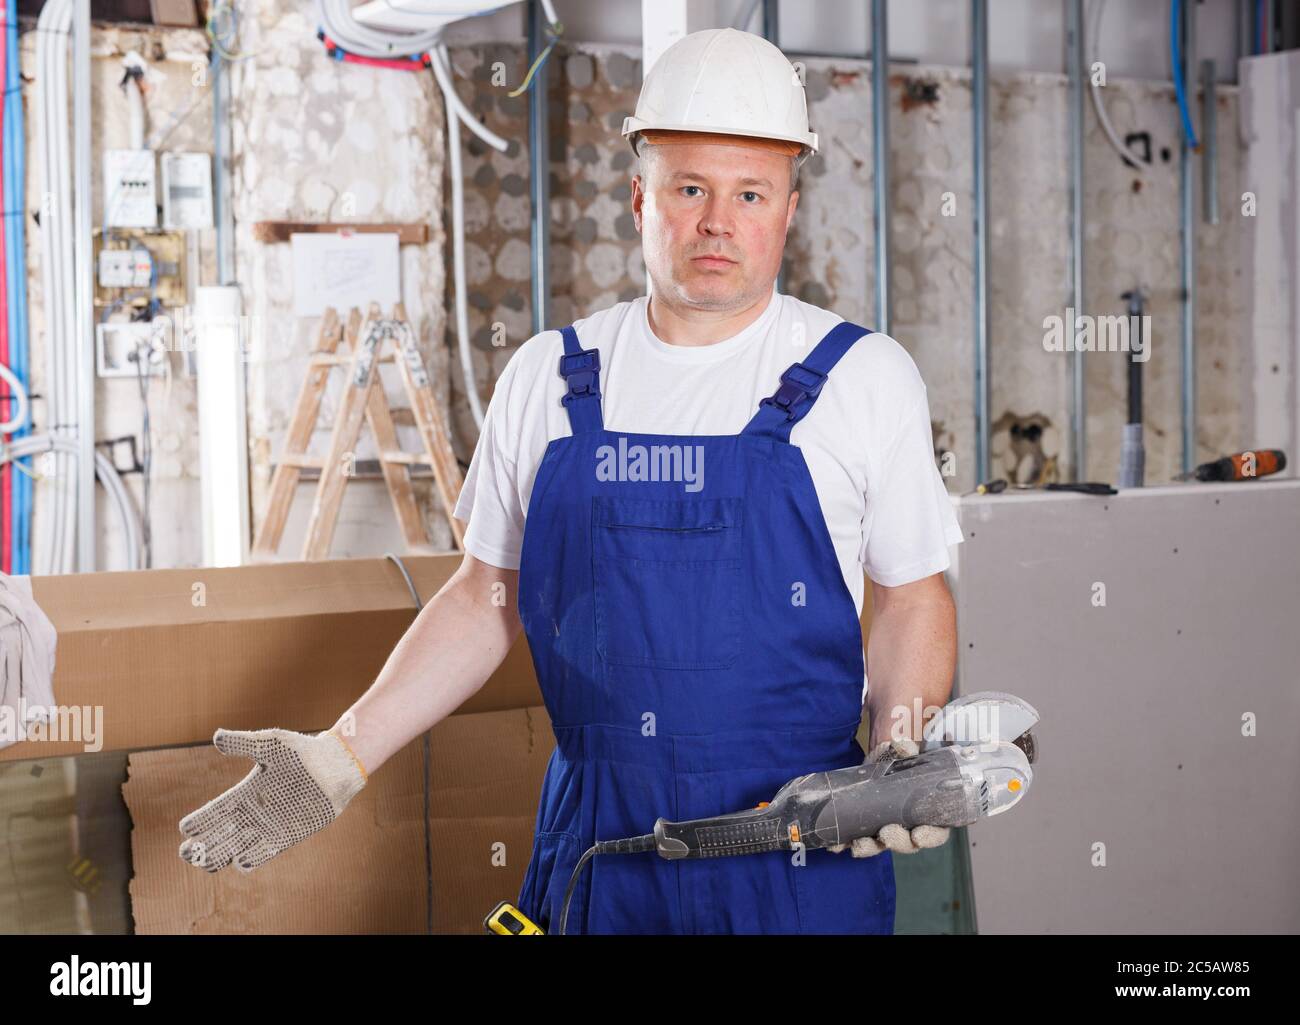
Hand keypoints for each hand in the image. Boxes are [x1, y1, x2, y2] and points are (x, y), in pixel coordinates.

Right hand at [178, 726, 367, 873]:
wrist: (336, 765)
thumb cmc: (303, 751)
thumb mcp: (270, 744)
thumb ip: (244, 743)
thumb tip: (216, 737)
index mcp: (247, 792)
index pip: (217, 810)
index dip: (201, 819)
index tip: (184, 828)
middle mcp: (255, 812)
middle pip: (222, 834)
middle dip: (203, 845)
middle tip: (186, 853)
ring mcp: (270, 826)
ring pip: (238, 847)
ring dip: (222, 855)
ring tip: (205, 862)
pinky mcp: (288, 836)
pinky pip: (266, 852)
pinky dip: (253, 858)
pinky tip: (240, 862)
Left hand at [826, 737, 950, 856]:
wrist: (876, 761)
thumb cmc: (898, 761)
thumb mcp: (903, 753)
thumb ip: (906, 750)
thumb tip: (902, 746)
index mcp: (927, 812)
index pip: (935, 832)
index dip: (930, 837)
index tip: (919, 835)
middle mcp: (908, 826)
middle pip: (907, 844)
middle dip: (897, 842)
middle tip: (887, 834)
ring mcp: (885, 829)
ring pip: (880, 845)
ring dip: (870, 848)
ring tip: (860, 844)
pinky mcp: (864, 828)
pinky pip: (855, 841)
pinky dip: (844, 845)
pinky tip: (835, 846)